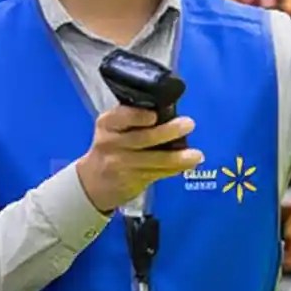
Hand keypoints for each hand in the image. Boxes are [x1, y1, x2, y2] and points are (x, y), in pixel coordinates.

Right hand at [75, 106, 202, 212]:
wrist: (93, 181)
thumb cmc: (112, 146)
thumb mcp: (113, 128)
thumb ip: (134, 118)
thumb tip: (171, 109)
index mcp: (108, 124)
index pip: (121, 117)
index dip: (138, 116)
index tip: (155, 115)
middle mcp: (111, 143)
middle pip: (142, 138)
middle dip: (167, 131)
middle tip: (188, 124)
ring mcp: (120, 164)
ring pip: (153, 160)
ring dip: (178, 157)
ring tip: (196, 154)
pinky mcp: (131, 180)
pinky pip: (157, 173)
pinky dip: (175, 169)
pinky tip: (189, 165)